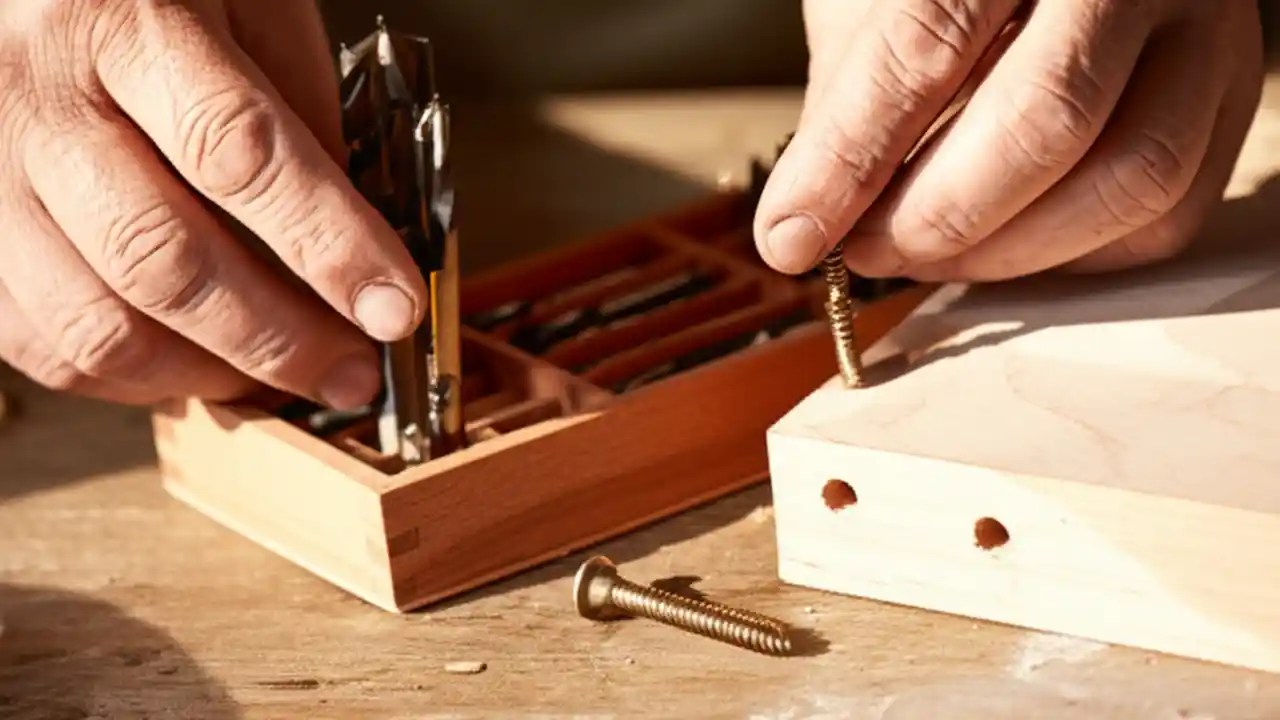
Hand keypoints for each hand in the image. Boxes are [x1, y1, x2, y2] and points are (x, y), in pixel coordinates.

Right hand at [0, 1, 426, 407]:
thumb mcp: (248, 2)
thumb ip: (302, 107)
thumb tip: (351, 239)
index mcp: (124, 24)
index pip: (240, 155)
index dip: (328, 246)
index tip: (394, 308)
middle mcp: (35, 102)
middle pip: (165, 261)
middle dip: (280, 340)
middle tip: (355, 372)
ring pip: (99, 326)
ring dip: (212, 376)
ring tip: (287, 379)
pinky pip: (45, 344)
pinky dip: (138, 379)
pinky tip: (202, 366)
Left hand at [754, 0, 1264, 281]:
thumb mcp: (880, 5)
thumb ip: (851, 104)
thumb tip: (803, 225)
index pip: (928, 43)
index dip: (851, 157)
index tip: (793, 234)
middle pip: (1048, 118)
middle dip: (938, 215)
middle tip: (867, 249)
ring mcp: (1204, 35)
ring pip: (1130, 179)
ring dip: (1006, 252)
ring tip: (923, 252)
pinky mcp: (1227, 105)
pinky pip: (1163, 217)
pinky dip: (1071, 256)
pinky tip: (1003, 244)